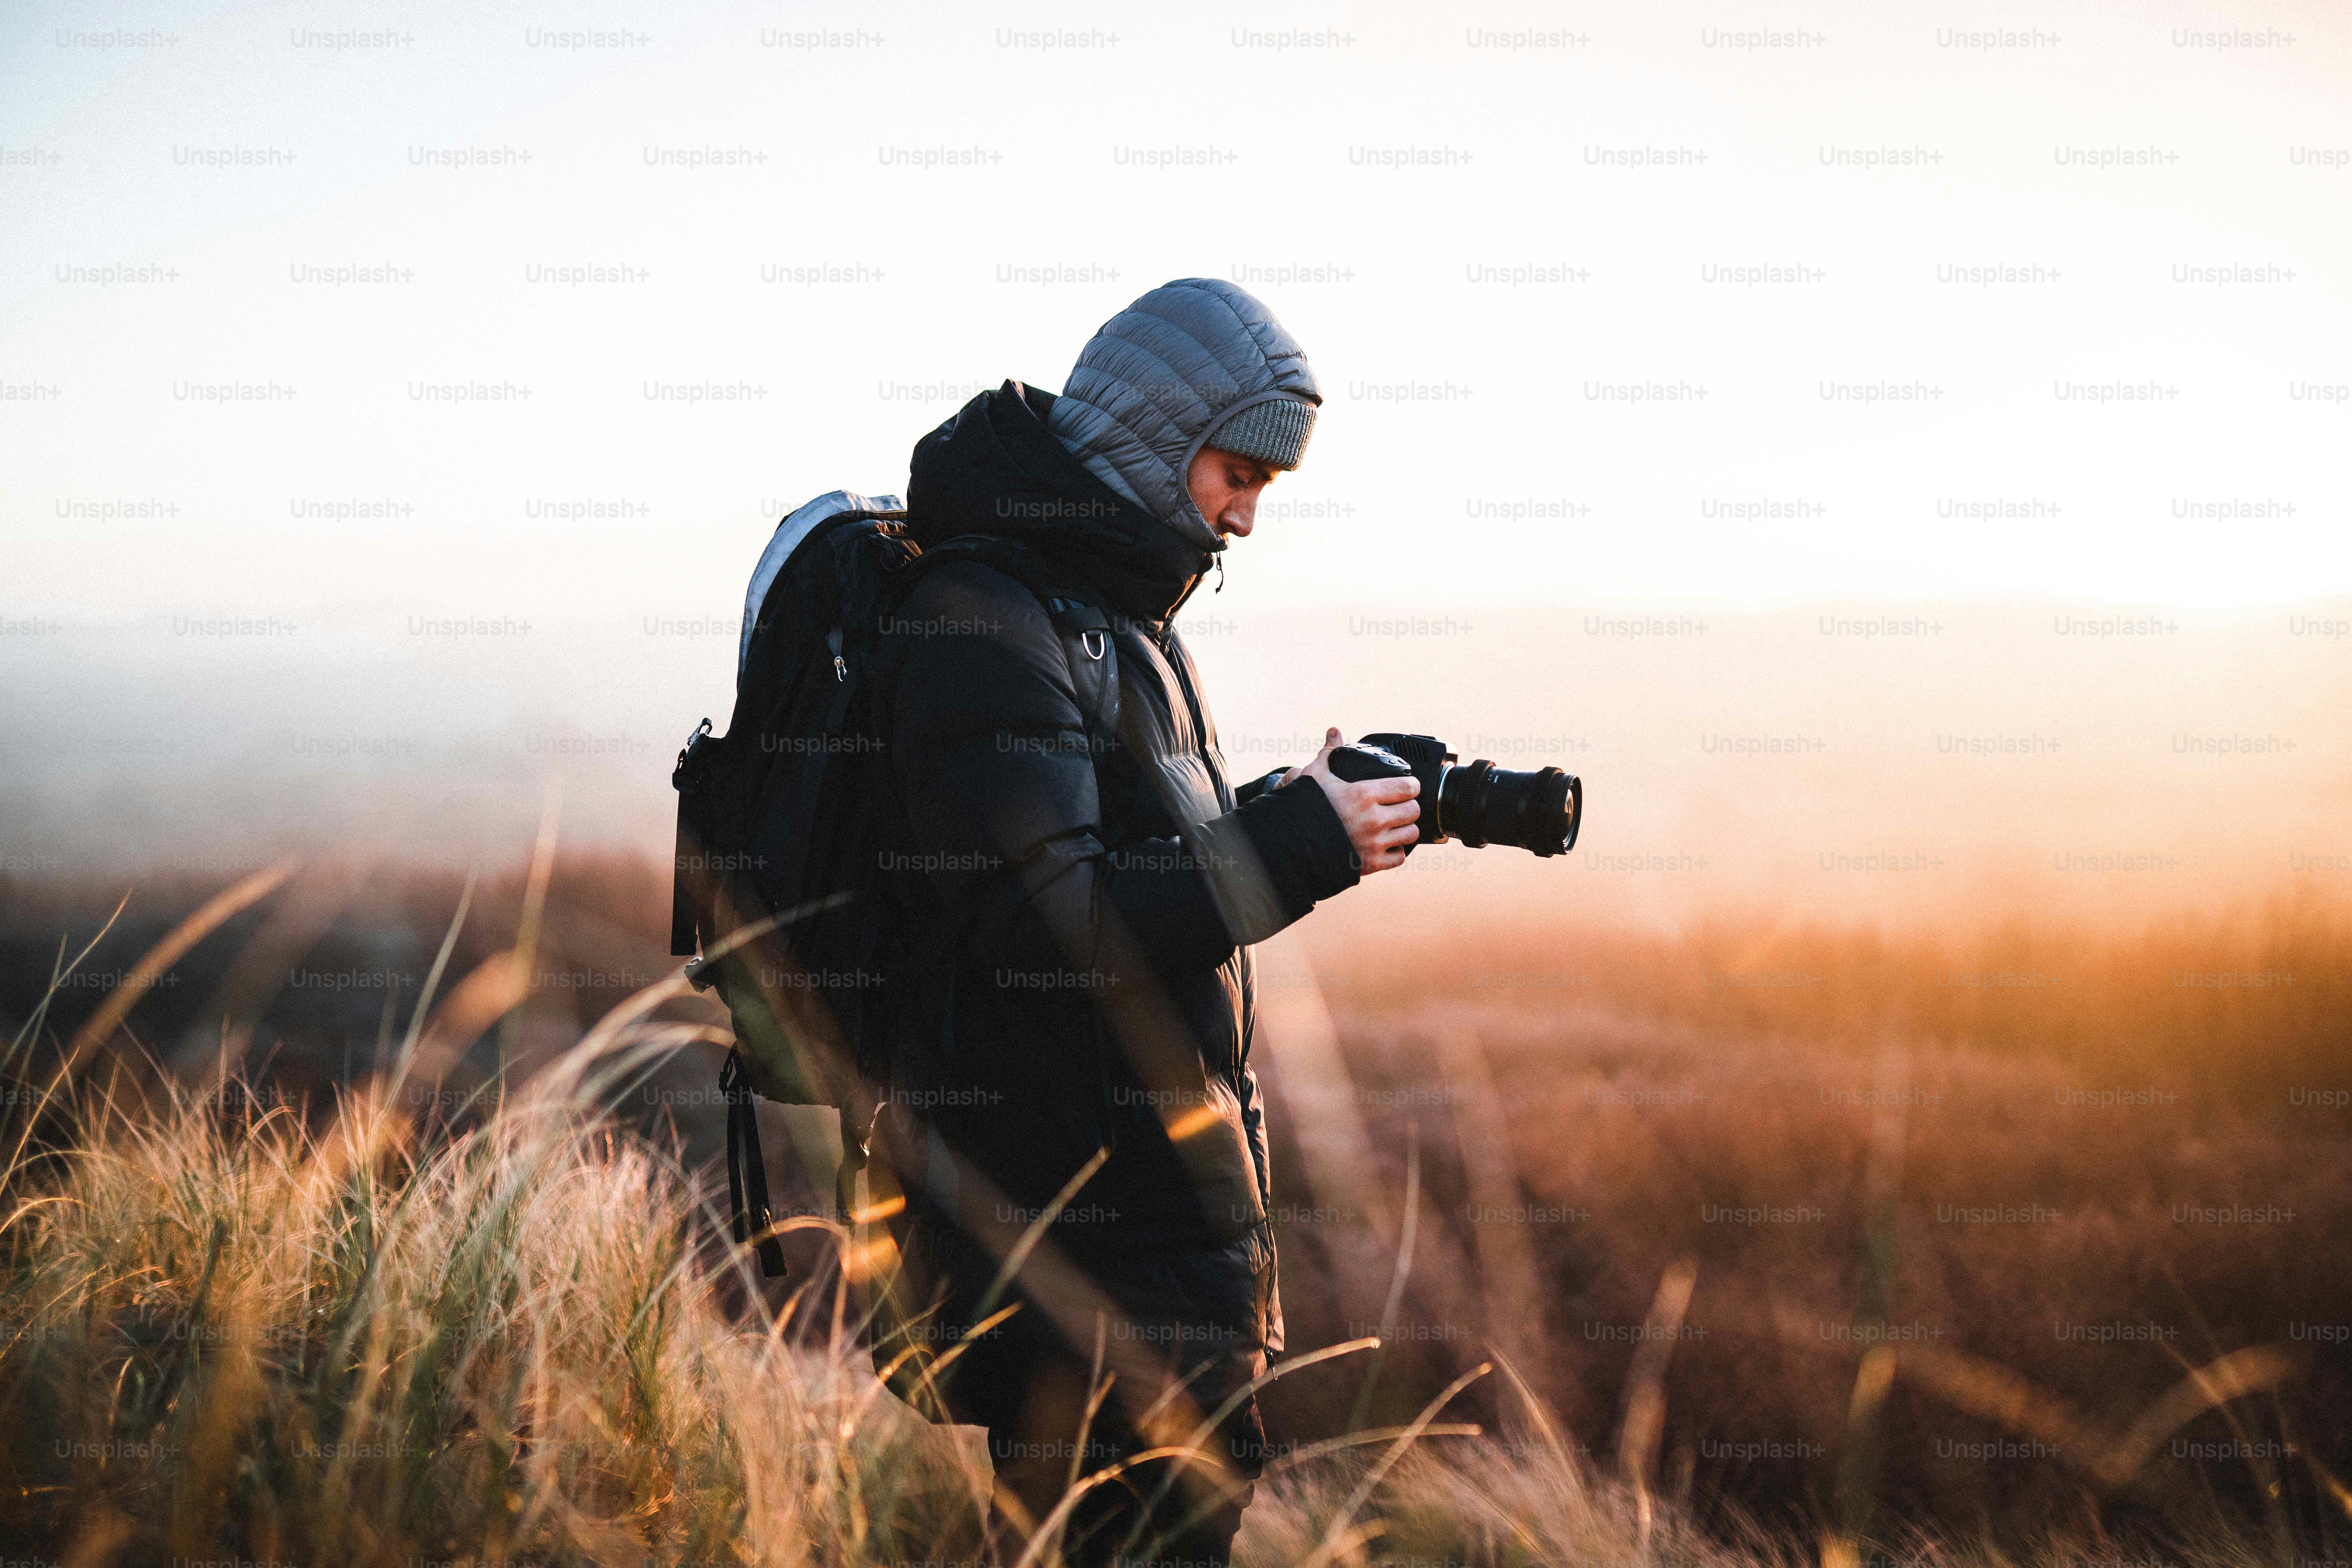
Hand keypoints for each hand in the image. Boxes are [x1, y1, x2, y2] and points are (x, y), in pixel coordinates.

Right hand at [1282, 726, 1419, 873]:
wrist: (1291, 846)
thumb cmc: (1303, 810)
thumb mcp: (1314, 776)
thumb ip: (1329, 753)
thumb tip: (1334, 731)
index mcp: (1364, 794)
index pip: (1407, 787)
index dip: (1411, 785)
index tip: (1408, 785)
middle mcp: (1373, 820)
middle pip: (1413, 811)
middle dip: (1409, 806)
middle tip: (1401, 805)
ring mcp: (1373, 844)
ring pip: (1411, 835)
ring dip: (1405, 829)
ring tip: (1395, 825)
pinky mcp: (1371, 864)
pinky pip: (1399, 858)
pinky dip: (1395, 852)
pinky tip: (1386, 845)